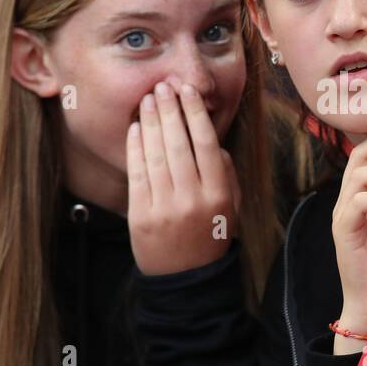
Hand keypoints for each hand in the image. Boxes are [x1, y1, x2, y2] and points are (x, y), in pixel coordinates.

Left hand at [127, 81, 240, 275]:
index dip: (196, 113)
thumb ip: (226, 174)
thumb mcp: (231, 207)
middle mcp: (192, 199)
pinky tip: (136, 128)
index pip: (206, 143)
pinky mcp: (141, 216)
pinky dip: (135, 147)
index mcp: (218, 195)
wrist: (185, 279)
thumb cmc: (210, 236)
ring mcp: (165, 208)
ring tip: (148, 100)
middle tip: (163, 87)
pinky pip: (137, 174)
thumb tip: (213, 142)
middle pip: (179, 144)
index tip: (188, 90)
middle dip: (170, 110)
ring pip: (156, 155)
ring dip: (151, 122)